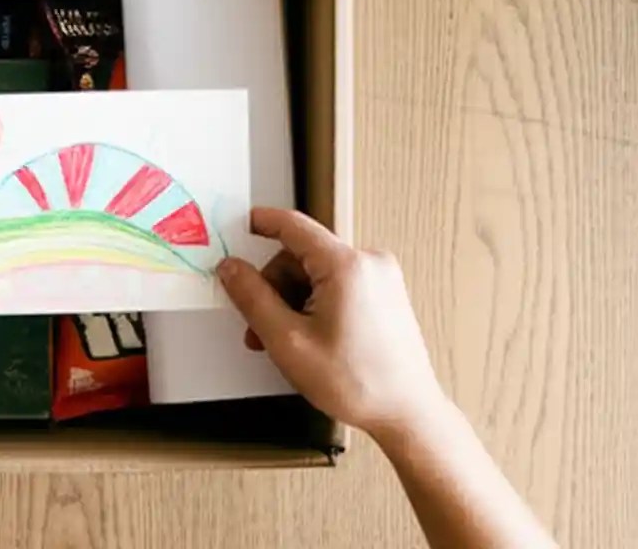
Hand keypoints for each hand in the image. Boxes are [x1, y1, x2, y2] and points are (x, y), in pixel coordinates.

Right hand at [216, 207, 445, 434]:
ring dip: (292, 301)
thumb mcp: (288, 340)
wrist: (406, 413)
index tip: (240, 225)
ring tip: (285, 341)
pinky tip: (307, 337)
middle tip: (259, 326)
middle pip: (301, 257)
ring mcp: (380, 279)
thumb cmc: (359, 383)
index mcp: (346, 266)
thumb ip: (252, 297)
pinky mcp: (384, 294)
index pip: (293, 226)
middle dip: (273, 288)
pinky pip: (337, 286)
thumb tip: (231, 268)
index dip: (261, 223)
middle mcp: (369, 263)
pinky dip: (314, 305)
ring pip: (316, 274)